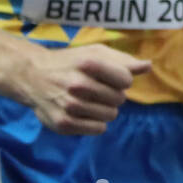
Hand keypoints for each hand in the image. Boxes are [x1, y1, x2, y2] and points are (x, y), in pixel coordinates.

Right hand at [19, 44, 150, 134]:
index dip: (122, 79)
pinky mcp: (63, 124)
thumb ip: (123, 61)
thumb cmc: (72, 62)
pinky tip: (86, 113)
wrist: (34, 76)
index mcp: (89, 63)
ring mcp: (70, 106)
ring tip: (91, 100)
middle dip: (113, 94)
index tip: (111, 77)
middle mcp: (78, 85)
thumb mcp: (96, 53)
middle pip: (119, 99)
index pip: (126, 80)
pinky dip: (96, 123)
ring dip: (106, 109)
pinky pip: (98, 130)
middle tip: (97, 89)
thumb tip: (148, 66)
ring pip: (110, 115)